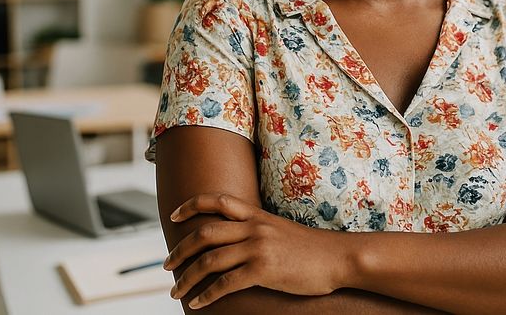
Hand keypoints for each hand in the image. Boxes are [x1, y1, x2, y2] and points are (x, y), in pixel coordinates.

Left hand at [163, 193, 346, 308]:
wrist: (338, 257)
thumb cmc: (312, 248)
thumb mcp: (280, 229)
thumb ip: (257, 230)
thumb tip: (236, 241)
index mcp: (257, 215)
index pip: (217, 201)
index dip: (191, 205)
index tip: (174, 214)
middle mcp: (254, 228)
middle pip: (205, 234)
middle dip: (180, 250)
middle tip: (166, 265)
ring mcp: (258, 248)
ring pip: (210, 261)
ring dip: (187, 278)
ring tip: (176, 291)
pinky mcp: (264, 270)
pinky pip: (226, 284)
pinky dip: (207, 295)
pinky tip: (198, 303)